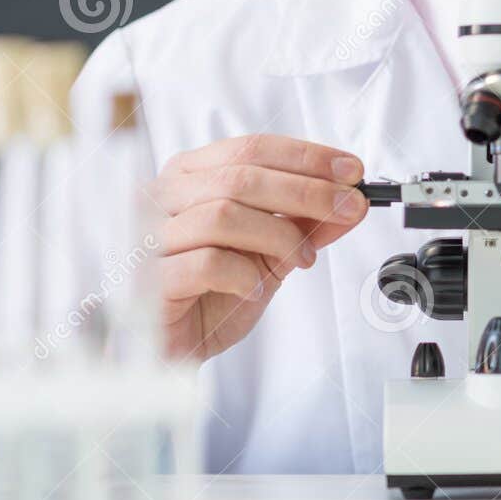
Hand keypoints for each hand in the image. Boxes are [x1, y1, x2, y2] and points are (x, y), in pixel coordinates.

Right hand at [148, 134, 367, 360]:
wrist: (174, 350)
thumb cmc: (212, 294)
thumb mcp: (270, 253)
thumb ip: (305, 225)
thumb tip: (352, 202)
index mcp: (189, 176)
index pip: (250, 149)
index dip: (306, 157)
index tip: (351, 172)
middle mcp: (163, 197)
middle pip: (241, 177)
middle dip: (307, 190)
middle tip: (350, 207)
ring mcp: (149, 237)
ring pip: (223, 214)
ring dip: (280, 236)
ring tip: (304, 259)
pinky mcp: (148, 280)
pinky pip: (205, 263)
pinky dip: (245, 275)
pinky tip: (258, 288)